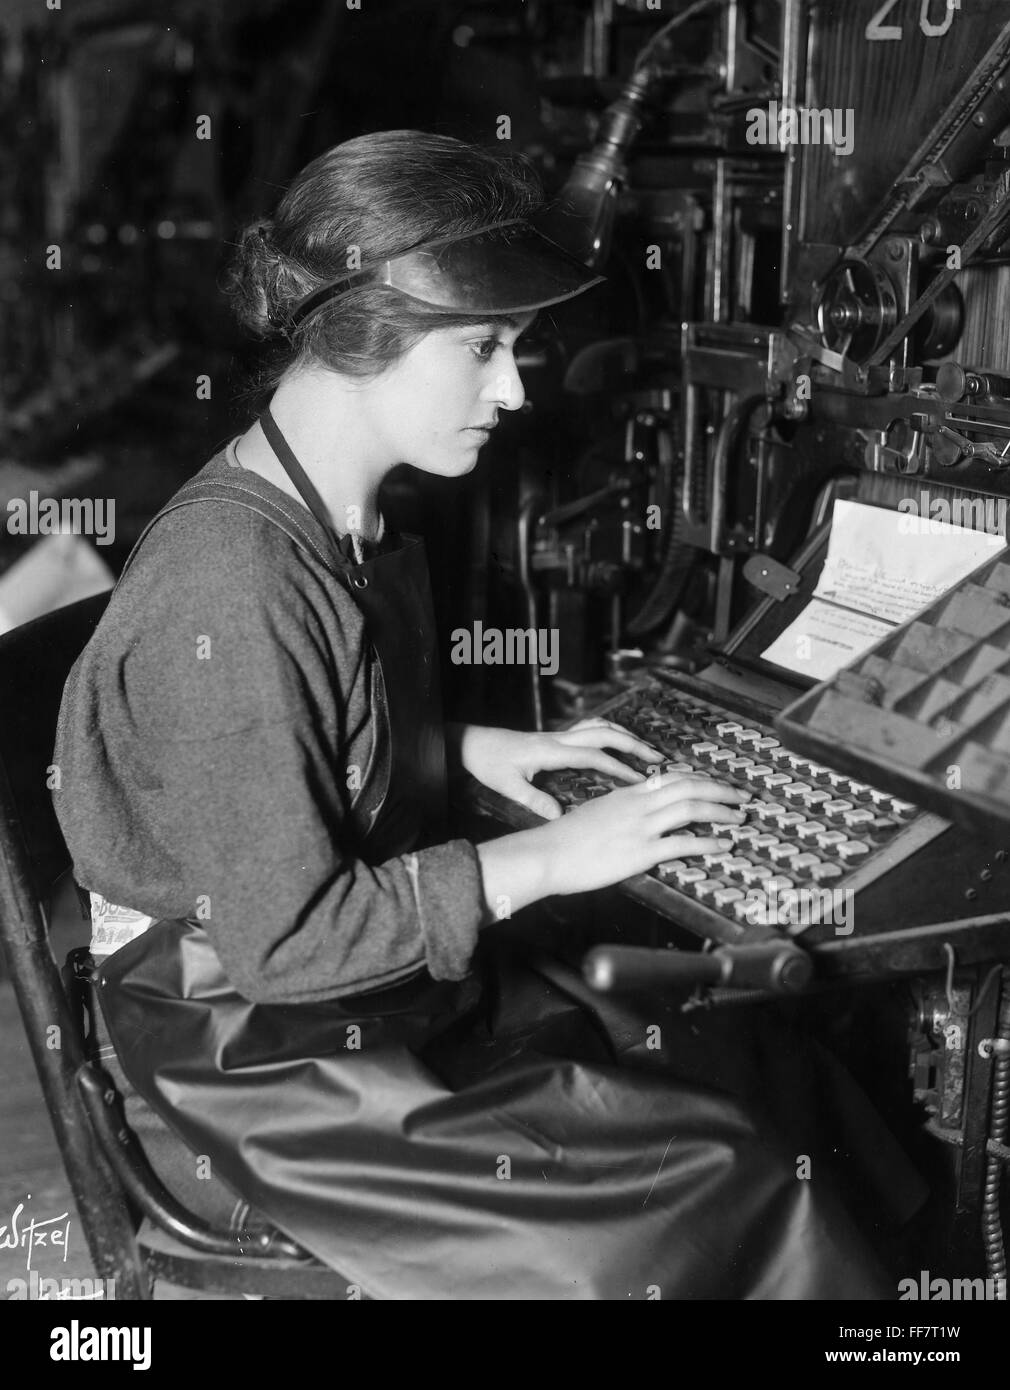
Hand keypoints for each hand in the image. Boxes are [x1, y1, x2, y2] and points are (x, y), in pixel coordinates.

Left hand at [447, 718, 664, 819]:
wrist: (473, 742)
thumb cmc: (488, 763)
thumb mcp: (507, 785)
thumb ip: (532, 800)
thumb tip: (557, 816)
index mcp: (550, 751)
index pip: (593, 756)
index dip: (618, 767)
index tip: (639, 780)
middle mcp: (558, 739)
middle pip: (604, 734)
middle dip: (633, 744)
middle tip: (657, 758)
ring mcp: (558, 735)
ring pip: (599, 726)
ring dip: (624, 735)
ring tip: (645, 749)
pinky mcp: (556, 736)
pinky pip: (589, 728)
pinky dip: (609, 732)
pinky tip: (618, 742)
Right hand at [535, 770, 749, 897]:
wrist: (548, 854)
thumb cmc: (565, 839)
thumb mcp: (595, 812)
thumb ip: (619, 810)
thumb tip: (634, 815)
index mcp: (627, 794)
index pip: (672, 778)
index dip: (699, 780)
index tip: (715, 785)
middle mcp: (638, 805)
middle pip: (690, 786)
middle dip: (721, 790)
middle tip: (741, 797)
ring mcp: (641, 827)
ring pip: (692, 808)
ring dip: (722, 811)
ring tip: (739, 818)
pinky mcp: (642, 852)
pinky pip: (684, 843)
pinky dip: (709, 843)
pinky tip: (723, 845)